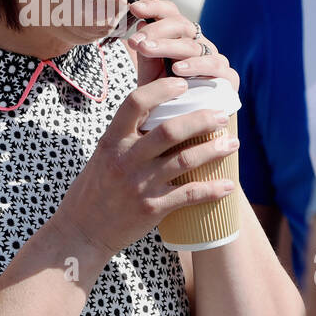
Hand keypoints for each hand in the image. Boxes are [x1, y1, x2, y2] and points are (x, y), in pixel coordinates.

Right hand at [52, 75, 239, 257]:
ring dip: (213, 150)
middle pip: (170, 131)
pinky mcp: (152, 209)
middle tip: (222, 115)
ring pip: (185, 161)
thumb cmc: (95, 188)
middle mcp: (126, 160)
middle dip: (201, 119)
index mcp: (112, 141)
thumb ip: (127, 134)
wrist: (82, 232)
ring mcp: (139, 185)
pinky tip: (228, 186)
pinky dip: (212, 189)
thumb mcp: (104, 154)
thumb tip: (159, 110)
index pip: (136, 102)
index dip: (162, 89)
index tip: (183, 84)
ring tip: (233, 143)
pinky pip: (189, 195)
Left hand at [124, 0, 239, 91]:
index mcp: (181, 38)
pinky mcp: (228, 76)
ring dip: (168, 46)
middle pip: (181, 25)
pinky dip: (195, 65)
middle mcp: (199, 44)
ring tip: (147, 50)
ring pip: (193, 45)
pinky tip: (177, 69)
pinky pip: (213, 65)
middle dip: (155, 31)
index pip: (170, 13)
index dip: (154, 7)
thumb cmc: (165, 98)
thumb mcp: (149, 75)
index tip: (134, 8)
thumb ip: (146, 52)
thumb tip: (142, 25)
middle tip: (136, 41)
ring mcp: (214, 58)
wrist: (187, 130)